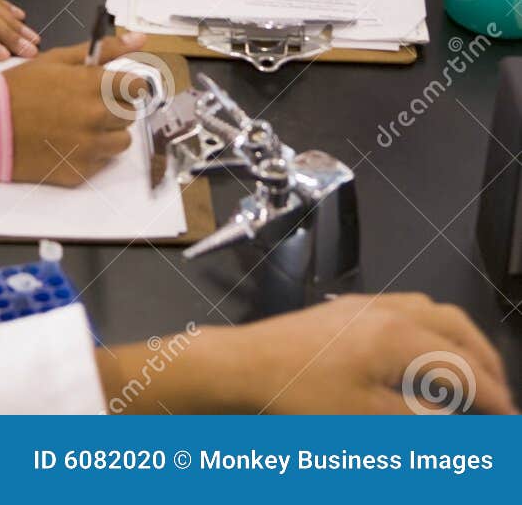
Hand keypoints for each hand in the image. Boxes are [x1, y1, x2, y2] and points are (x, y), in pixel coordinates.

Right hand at [4, 36, 145, 186]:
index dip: (127, 85)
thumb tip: (139, 39)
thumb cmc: (21, 87)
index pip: (138, 86)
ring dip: (108, 133)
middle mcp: (96, 117)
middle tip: (89, 104)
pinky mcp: (80, 172)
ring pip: (121, 142)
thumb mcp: (58, 60)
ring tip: (81, 126)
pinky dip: (91, 153)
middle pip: (130, 114)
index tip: (114, 86)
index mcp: (92, 85)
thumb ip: (103, 50)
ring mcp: (89, 148)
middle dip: (115, 107)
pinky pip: (102, 162)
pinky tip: (68, 143)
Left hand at [100, 294, 516, 414]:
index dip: (493, 399)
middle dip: (484, 363)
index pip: (464, 369)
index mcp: (400, 336)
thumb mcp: (369, 424)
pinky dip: (430, 331)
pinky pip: (405, 309)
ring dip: (458, 343)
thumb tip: (461, 429)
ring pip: (431, 312)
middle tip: (499, 401)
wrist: (240, 369)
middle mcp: (388, 310)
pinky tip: (424, 358)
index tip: (509, 424)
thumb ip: (423, 426)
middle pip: (455, 329)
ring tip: (471, 377)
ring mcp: (364, 306)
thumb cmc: (302, 400)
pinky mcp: (344, 311)